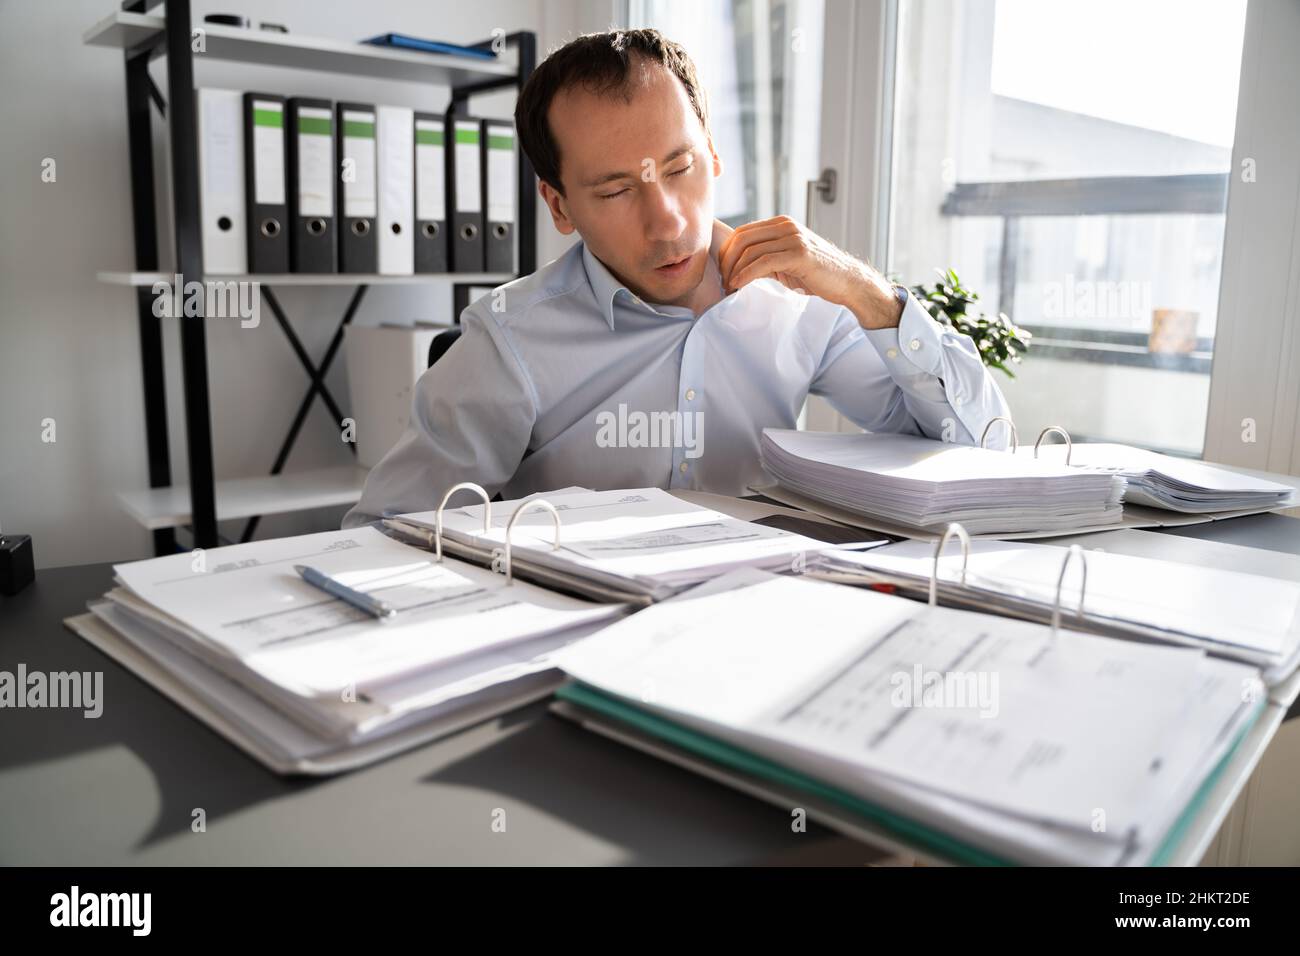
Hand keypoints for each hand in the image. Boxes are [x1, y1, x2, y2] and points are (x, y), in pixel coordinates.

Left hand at [716, 215, 902, 329]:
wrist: (847, 281)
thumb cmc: (816, 275)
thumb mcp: (786, 261)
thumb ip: (765, 257)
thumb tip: (736, 267)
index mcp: (781, 224)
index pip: (742, 232)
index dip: (727, 252)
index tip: (723, 273)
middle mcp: (786, 226)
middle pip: (742, 238)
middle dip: (726, 261)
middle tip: (723, 282)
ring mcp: (793, 238)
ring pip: (750, 250)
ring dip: (734, 271)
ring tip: (730, 288)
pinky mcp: (798, 254)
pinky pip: (762, 262)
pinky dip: (746, 275)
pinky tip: (739, 285)